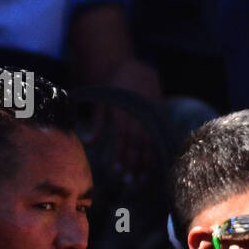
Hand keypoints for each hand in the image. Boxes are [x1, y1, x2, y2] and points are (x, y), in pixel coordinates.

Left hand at [102, 60, 161, 178]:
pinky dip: (156, 150)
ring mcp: (151, 115)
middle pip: (137, 143)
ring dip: (146, 161)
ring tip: (141, 178)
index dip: (120, 155)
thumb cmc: (115, 86)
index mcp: (123, 110)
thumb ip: (97, 123)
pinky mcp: (161, 115)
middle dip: (134, 163)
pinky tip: (154, 165)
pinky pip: (160, 136)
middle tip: (129, 181)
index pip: (122, 138)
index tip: (116, 170)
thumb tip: (87, 143)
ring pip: (150, 141)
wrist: (137, 67)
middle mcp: (138, 114)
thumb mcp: (103, 102)